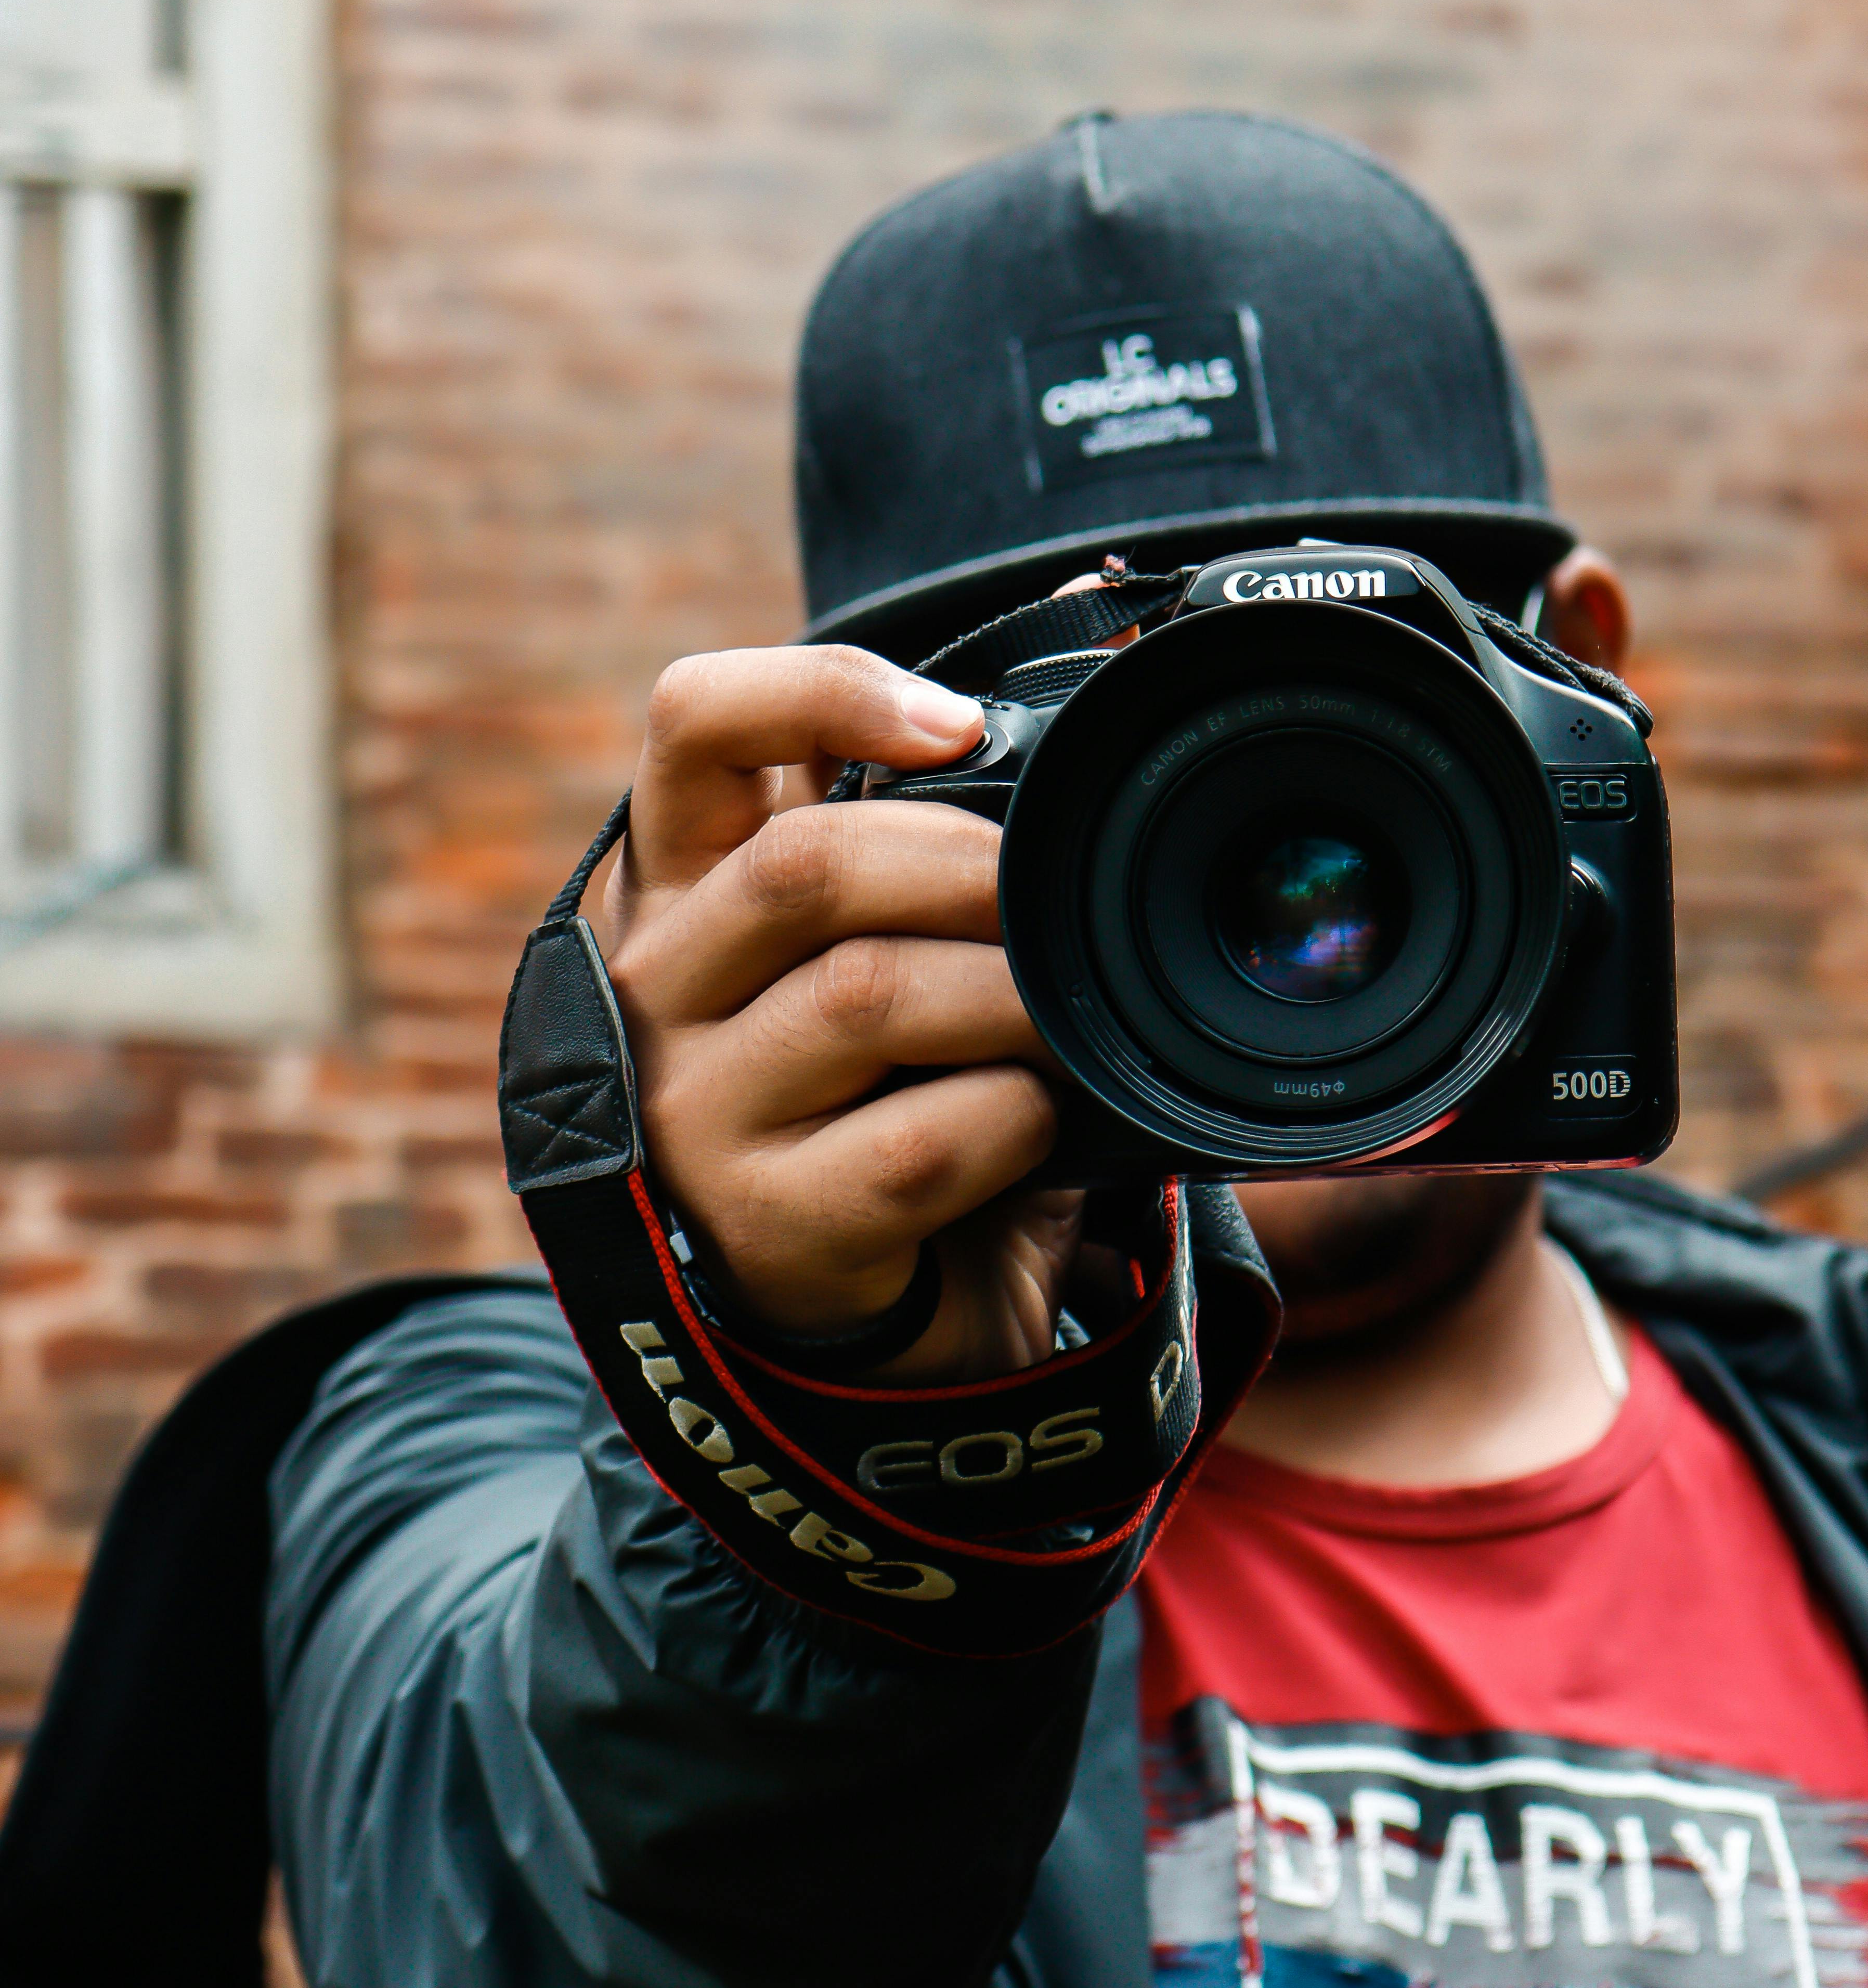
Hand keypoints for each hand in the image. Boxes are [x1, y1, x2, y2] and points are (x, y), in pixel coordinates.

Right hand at [598, 645, 1080, 1383]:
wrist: (895, 1312)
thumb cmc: (907, 1091)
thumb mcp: (895, 942)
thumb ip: (927, 840)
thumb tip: (1090, 675)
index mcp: (684, 883)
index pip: (691, 723)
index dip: (821, 691)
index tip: (956, 725)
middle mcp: (657, 987)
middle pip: (810, 866)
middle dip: (974, 875)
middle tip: (1056, 911)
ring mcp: (693, 1114)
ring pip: (870, 997)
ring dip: (1010, 1002)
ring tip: (1060, 1024)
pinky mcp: (763, 1227)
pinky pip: (919, 1144)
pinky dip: (1013, 1125)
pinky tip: (1029, 1131)